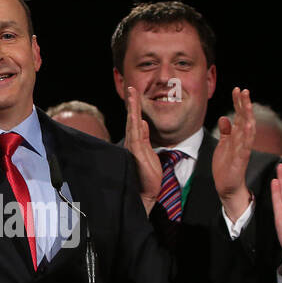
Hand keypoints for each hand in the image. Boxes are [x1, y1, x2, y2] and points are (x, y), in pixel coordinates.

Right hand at [122, 86, 161, 214]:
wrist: (146, 193)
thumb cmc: (148, 176)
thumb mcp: (150, 153)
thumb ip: (145, 138)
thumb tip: (143, 123)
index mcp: (136, 142)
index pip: (135, 121)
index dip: (135, 107)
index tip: (135, 93)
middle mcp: (132, 142)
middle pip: (131, 119)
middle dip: (132, 103)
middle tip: (131, 88)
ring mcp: (132, 147)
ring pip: (132, 123)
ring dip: (132, 109)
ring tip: (132, 95)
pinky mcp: (135, 153)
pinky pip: (135, 135)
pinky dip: (134, 123)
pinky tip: (136, 114)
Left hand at [213, 87, 255, 222]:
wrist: (227, 186)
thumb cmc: (226, 166)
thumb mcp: (224, 145)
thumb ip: (226, 132)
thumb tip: (225, 118)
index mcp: (238, 136)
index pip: (240, 116)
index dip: (239, 103)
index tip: (237, 90)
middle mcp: (242, 140)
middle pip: (245, 119)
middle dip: (244, 105)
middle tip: (243, 90)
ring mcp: (242, 148)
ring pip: (247, 129)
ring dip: (247, 116)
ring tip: (247, 103)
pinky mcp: (240, 158)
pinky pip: (245, 145)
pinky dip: (247, 135)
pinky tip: (249, 125)